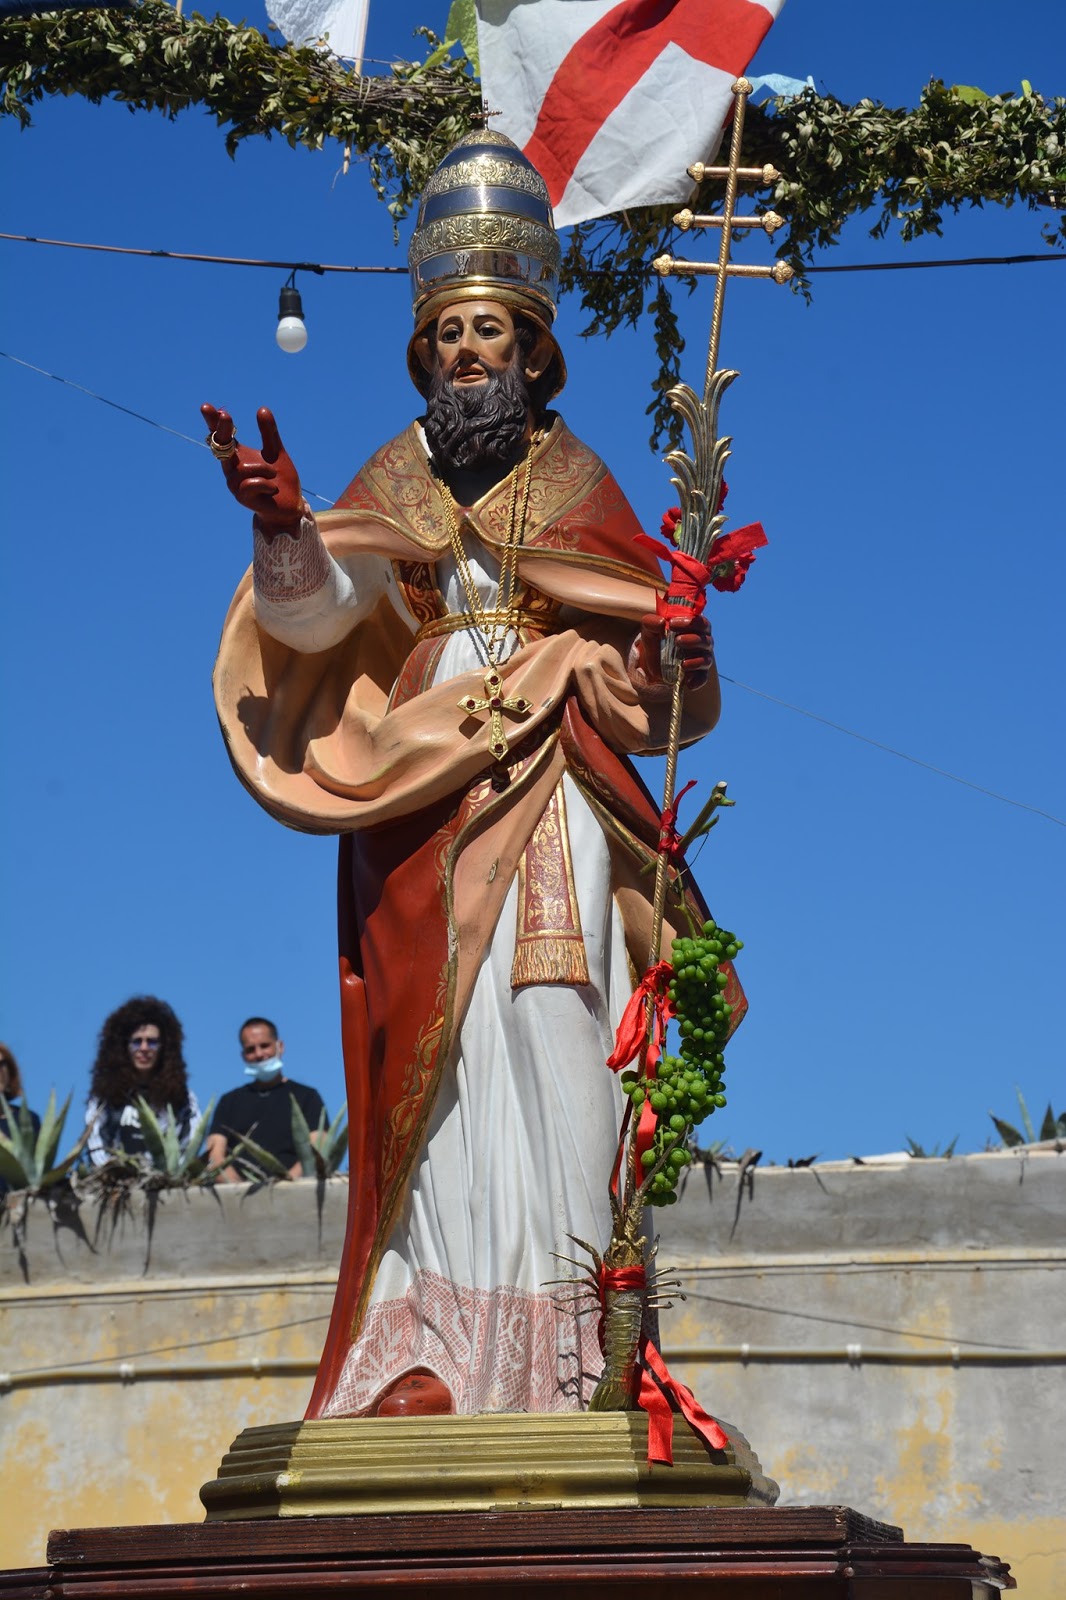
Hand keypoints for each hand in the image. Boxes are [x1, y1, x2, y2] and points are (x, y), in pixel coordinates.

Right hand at [200, 403, 302, 534]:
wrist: (289, 506)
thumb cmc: (280, 479)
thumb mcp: (276, 452)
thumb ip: (269, 433)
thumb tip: (262, 408)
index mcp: (238, 456)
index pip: (222, 436)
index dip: (213, 422)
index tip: (206, 406)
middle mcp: (231, 468)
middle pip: (222, 445)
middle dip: (223, 429)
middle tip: (225, 415)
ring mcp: (234, 483)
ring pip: (245, 467)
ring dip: (264, 468)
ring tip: (274, 475)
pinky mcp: (241, 497)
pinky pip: (252, 483)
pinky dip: (267, 484)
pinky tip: (273, 489)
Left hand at [636, 611, 713, 689]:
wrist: (651, 660)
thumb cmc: (656, 638)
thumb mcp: (649, 629)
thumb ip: (651, 622)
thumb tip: (660, 622)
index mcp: (694, 627)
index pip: (700, 622)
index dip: (690, 622)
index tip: (672, 624)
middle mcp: (702, 642)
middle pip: (706, 640)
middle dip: (693, 640)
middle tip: (677, 641)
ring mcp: (702, 658)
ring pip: (706, 659)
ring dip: (695, 661)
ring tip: (682, 663)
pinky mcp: (698, 673)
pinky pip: (703, 677)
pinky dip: (697, 680)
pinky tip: (689, 683)